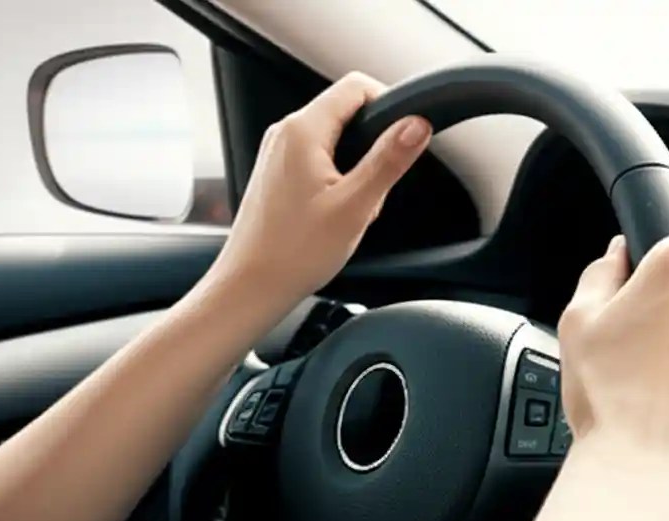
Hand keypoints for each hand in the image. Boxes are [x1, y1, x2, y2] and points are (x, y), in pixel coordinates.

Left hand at [210, 72, 431, 301]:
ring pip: (337, 141)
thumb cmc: (293, 253)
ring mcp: (278, 153)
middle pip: (348, 113)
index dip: (389, 104)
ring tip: (349, 210)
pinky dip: (338, 183)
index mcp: (303, 131)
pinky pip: (320, 161)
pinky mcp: (278, 173)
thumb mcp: (355, 206)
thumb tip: (416, 126)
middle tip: (371, 191)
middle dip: (372, 148)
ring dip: (356, 170)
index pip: (356, 86)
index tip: (404, 137)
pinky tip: (333, 216)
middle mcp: (285, 134)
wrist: (251, 287)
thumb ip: (388, 160)